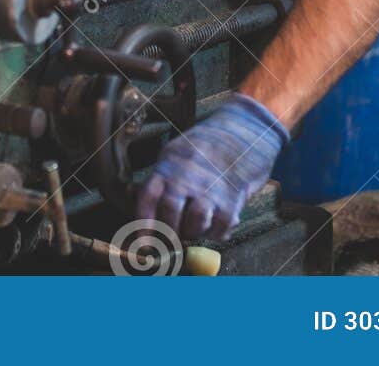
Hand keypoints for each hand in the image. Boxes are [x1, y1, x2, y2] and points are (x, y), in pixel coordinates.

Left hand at [136, 93, 288, 239]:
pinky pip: (219, 228)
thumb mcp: (174, 153)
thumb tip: (134, 197)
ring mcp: (211, 189)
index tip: (141, 246)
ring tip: (195, 225)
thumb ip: (158, 177)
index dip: (142, 225)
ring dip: (193, 232)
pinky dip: (215, 233)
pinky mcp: (232, 199)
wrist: (244, 133)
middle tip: (171, 238)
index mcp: (168, 165)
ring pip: (194, 224)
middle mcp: (187, 177)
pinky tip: (215, 224)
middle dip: (169, 233)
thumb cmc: (205, 147)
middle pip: (170, 215)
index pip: (148, 198)